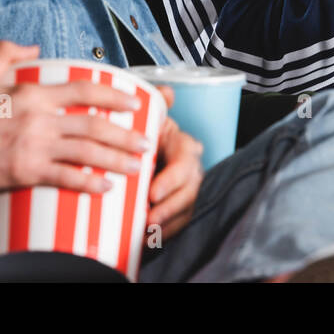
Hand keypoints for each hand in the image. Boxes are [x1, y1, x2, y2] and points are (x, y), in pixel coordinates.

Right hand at [0, 41, 154, 192]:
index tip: (135, 102)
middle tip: (147, 142)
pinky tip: (105, 187)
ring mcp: (33, 147)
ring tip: (136, 166)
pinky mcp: (24, 172)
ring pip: (85, 153)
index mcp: (33, 93)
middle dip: (125, 134)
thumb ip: (7, 52)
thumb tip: (33, 47)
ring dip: (116, 159)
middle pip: (93, 125)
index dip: (114, 95)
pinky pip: (64, 178)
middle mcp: (39, 119)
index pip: (84, 89)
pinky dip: (88, 182)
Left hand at [147, 85, 203, 240]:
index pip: (185, 161)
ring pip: (188, 209)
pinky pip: (182, 223)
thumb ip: (156, 105)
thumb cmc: (144, 136)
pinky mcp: (183, 207)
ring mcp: (190, 189)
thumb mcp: (148, 119)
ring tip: (146, 234)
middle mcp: (192, 168)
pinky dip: (167, 233)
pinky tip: (149, 241)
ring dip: (169, 223)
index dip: (171, 179)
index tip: (151, 194)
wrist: (140, 154)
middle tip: (148, 219)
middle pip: (190, 190)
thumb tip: (166, 92)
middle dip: (170, 207)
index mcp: (184, 145)